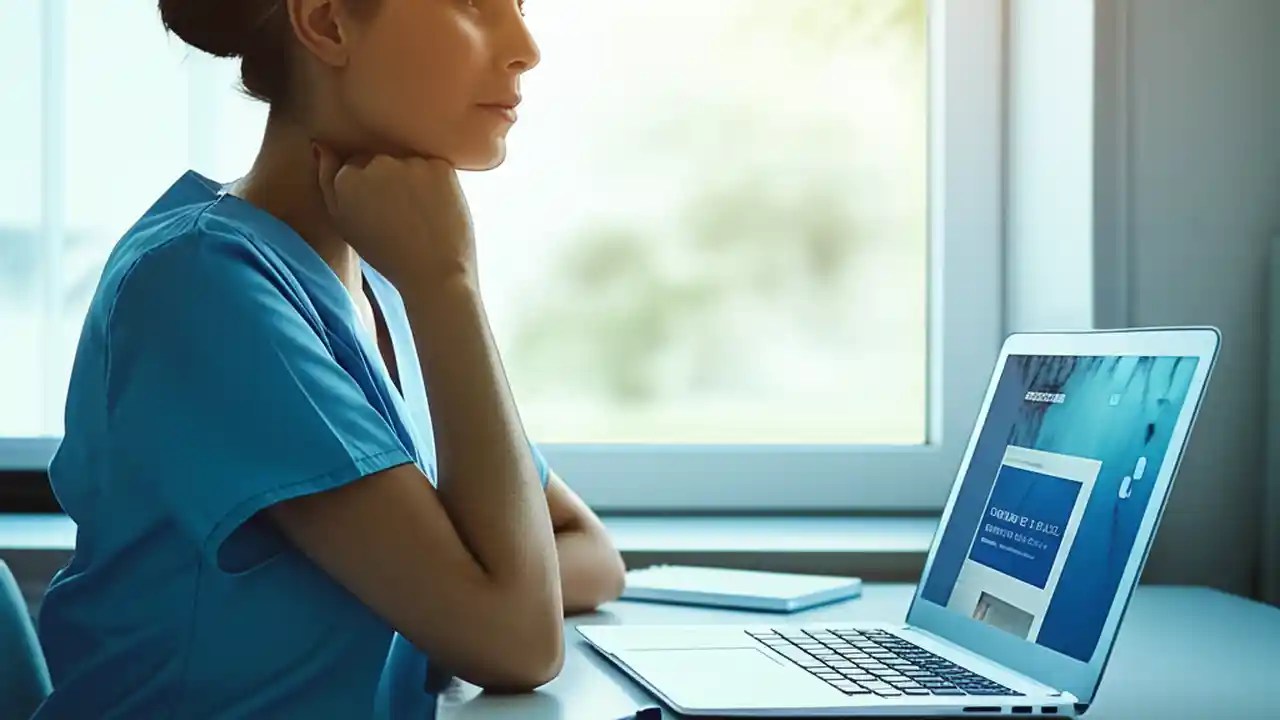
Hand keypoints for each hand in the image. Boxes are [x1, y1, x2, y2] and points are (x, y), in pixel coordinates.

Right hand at [314, 142, 477, 290]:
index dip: (368, 189)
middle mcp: (376, 163)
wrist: (436, 273)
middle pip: (381, 159)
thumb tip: (320, 146)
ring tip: (420, 213)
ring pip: (409, 162)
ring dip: (413, 179)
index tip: (378, 211)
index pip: (355, 166)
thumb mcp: (345, 225)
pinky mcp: (441, 167)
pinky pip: (436, 166)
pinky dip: (438, 183)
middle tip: (401, 214)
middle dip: (389, 179)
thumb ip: (328, 183)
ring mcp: (411, 163)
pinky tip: (438, 208)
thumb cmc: (387, 255)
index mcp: (347, 179)